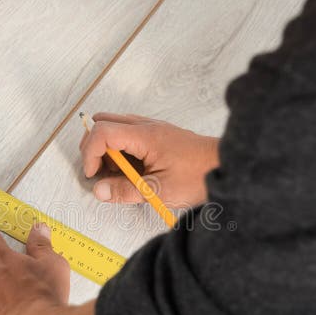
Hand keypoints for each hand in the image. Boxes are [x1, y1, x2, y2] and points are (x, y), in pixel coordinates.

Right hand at [80, 113, 219, 207]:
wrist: (226, 167)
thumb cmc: (198, 177)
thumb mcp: (159, 190)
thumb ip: (126, 191)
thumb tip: (99, 190)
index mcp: (145, 136)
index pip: (102, 132)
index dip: (90, 153)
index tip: (91, 173)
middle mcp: (146, 126)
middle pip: (103, 123)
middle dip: (93, 147)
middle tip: (98, 171)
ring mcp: (152, 128)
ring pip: (114, 127)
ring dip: (107, 149)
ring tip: (118, 173)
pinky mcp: (157, 135)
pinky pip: (128, 133)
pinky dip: (120, 149)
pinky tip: (131, 169)